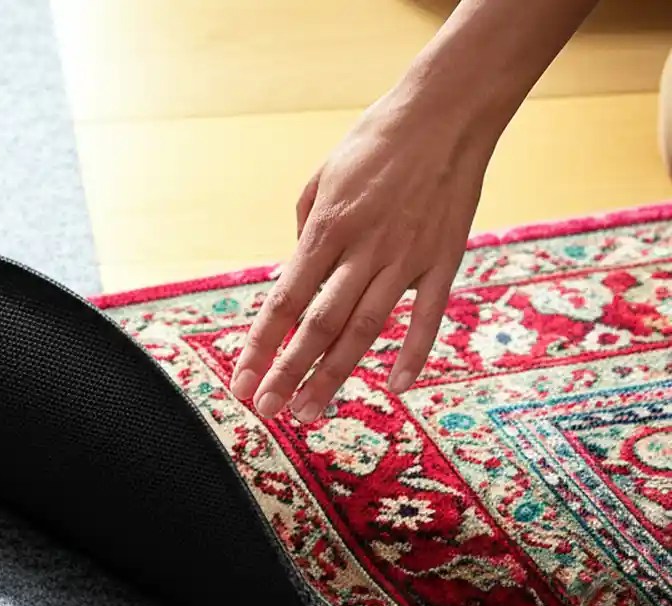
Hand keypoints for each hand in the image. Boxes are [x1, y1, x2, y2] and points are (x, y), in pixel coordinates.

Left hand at [230, 92, 495, 421]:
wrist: (444, 112)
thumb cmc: (374, 143)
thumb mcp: (320, 180)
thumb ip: (305, 232)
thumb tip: (299, 277)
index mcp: (326, 229)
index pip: (284, 302)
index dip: (261, 347)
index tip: (242, 381)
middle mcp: (363, 249)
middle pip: (320, 326)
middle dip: (289, 373)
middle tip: (269, 411)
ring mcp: (406, 258)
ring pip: (366, 330)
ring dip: (335, 375)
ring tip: (312, 412)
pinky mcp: (444, 259)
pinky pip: (428, 317)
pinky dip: (413, 354)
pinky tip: (396, 387)